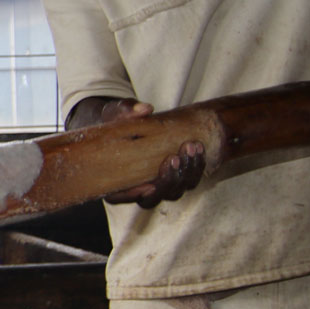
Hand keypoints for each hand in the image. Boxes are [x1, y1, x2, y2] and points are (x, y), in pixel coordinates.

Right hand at [93, 99, 207, 207]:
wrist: (127, 120)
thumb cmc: (114, 120)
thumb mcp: (114, 113)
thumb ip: (125, 111)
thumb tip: (145, 109)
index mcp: (112, 179)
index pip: (118, 197)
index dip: (132, 195)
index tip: (146, 184)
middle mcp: (135, 188)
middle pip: (152, 199)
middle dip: (167, 181)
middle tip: (173, 157)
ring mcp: (156, 185)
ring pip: (174, 192)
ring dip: (186, 173)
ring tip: (191, 147)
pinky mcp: (173, 177)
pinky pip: (187, 181)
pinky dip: (195, 166)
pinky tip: (198, 147)